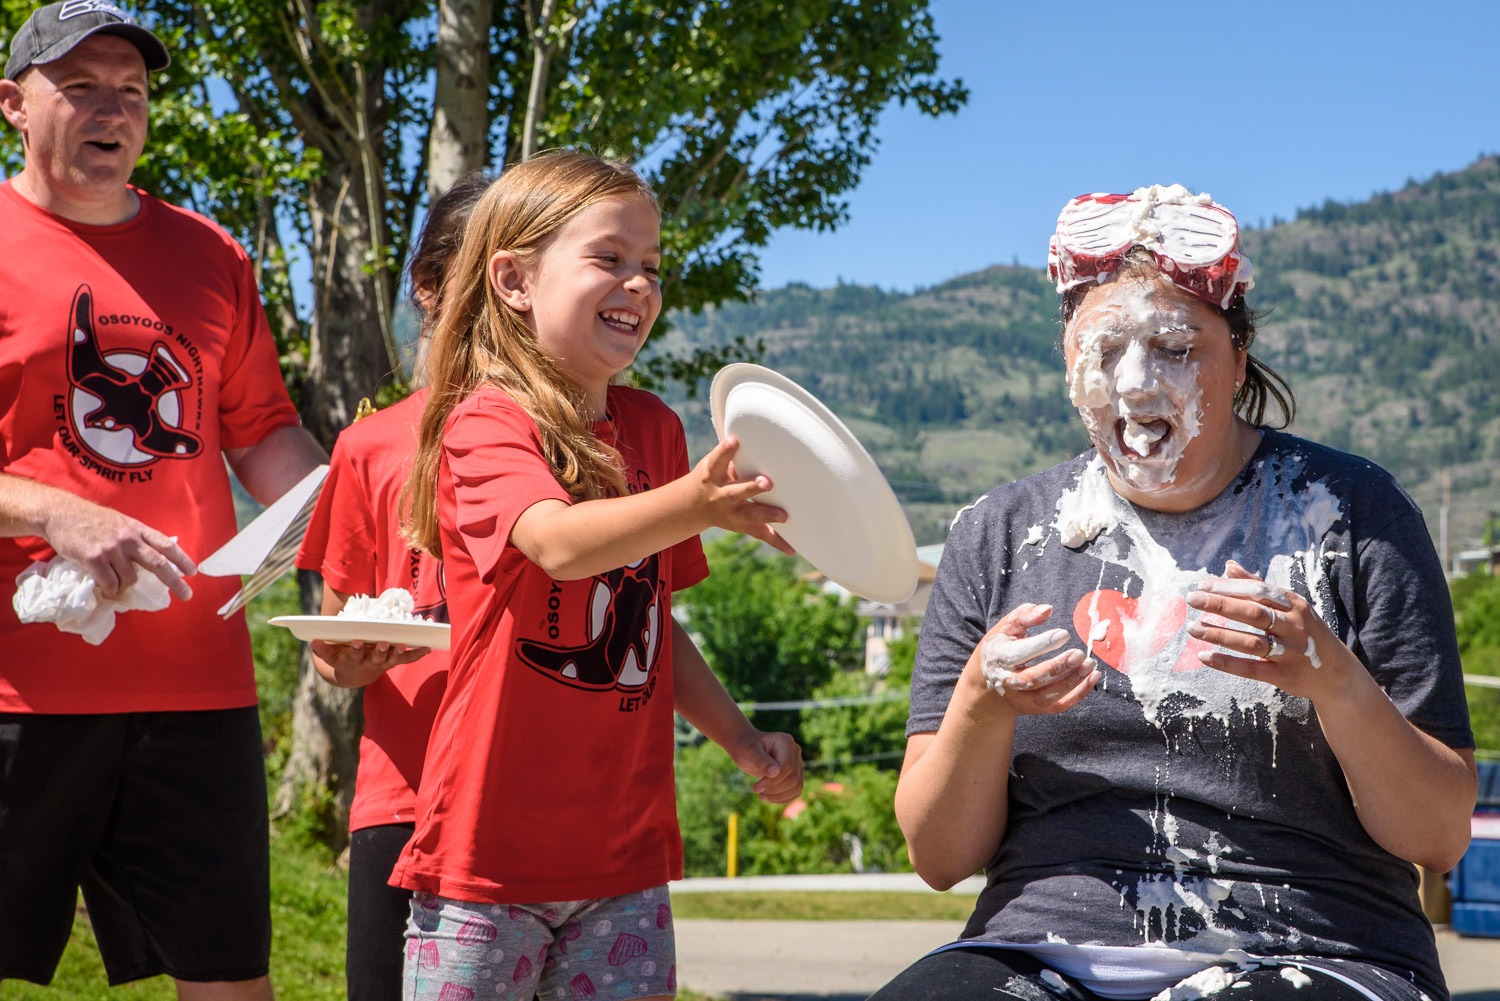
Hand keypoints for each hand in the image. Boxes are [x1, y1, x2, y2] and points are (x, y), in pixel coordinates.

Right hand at [42, 496, 194, 600]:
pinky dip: (110, 589)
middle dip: (175, 582)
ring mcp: (113, 549)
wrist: (61, 513)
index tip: (193, 572)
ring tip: (114, 582)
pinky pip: (110, 583)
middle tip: (186, 595)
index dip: (182, 559)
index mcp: (138, 528)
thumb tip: (150, 558)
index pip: (166, 544)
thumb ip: (136, 537)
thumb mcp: (120, 522)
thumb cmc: (90, 518)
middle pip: (158, 563)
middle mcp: (129, 538)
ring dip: (124, 586)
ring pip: (130, 579)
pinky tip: (104, 586)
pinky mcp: (95, 559)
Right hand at [310, 639, 430, 687]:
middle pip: (376, 658)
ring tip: (403, 645)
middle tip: (384, 643)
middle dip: (380, 651)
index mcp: (354, 660)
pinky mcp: (393, 662)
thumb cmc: (341, 659)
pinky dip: (417, 654)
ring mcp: (383, 663)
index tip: (356, 642)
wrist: (354, 676)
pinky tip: (427, 648)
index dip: (356, 649)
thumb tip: (314, 641)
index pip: (354, 655)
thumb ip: (323, 649)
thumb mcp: (330, 656)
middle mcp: (370, 663)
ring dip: (398, 652)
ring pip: (392, 659)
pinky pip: (406, 659)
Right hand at [689, 436, 792, 554]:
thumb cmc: (711, 477)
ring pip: (750, 515)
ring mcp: (731, 514)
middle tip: (768, 482)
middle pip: (736, 492)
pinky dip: (776, 542)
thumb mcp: (712, 464)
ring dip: (767, 515)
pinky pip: (760, 533)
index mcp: (712, 475)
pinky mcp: (742, 526)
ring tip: (784, 516)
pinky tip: (791, 550)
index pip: (717, 461)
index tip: (734, 441)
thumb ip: (731, 456)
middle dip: (752, 488)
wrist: (693, 507)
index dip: (725, 450)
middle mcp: (720, 496)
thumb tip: (754, 439)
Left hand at [727, 729, 803, 803]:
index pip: (787, 767)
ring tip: (762, 797)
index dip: (773, 781)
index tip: (756, 788)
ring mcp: (797, 763)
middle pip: (793, 778)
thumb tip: (775, 772)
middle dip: (774, 789)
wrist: (747, 749)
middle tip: (756, 790)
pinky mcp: (796, 774)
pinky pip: (796, 790)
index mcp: (786, 741)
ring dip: (779, 796)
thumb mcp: (749, 752)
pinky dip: (784, 798)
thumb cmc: (745, 747)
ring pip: (797, 786)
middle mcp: (795, 751)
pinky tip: (770, 798)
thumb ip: (761, 761)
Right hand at [968, 603, 1096, 714]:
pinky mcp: (1037, 708)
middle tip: (1079, 654)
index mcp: (999, 658)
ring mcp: (1023, 699)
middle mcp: (1009, 683)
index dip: (1042, 645)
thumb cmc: (1002, 648)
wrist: (988, 682)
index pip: (1020, 654)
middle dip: (1058, 667)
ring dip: (1071, 681)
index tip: (1064, 634)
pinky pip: (1060, 705)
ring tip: (1090, 663)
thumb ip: (1025, 616)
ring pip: (1048, 695)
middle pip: (1034, 679)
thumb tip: (1048, 609)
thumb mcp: (1005, 628)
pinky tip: (1092, 676)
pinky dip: (1078, 694)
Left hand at [1185, 560, 1353, 702]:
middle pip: (1253, 613)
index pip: (1257, 591)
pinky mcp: (1284, 675)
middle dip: (1220, 604)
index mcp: (1294, 605)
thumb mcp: (1290, 607)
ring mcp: (1290, 652)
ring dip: (1219, 635)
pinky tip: (1204, 656)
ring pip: (1250, 642)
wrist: (1337, 673)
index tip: (1202, 584)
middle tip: (1192, 599)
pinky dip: (1227, 663)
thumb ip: (1258, 586)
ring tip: (1193, 628)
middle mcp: (1294, 626)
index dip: (1228, 587)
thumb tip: (1229, 565)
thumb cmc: (1305, 632)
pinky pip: (1251, 669)